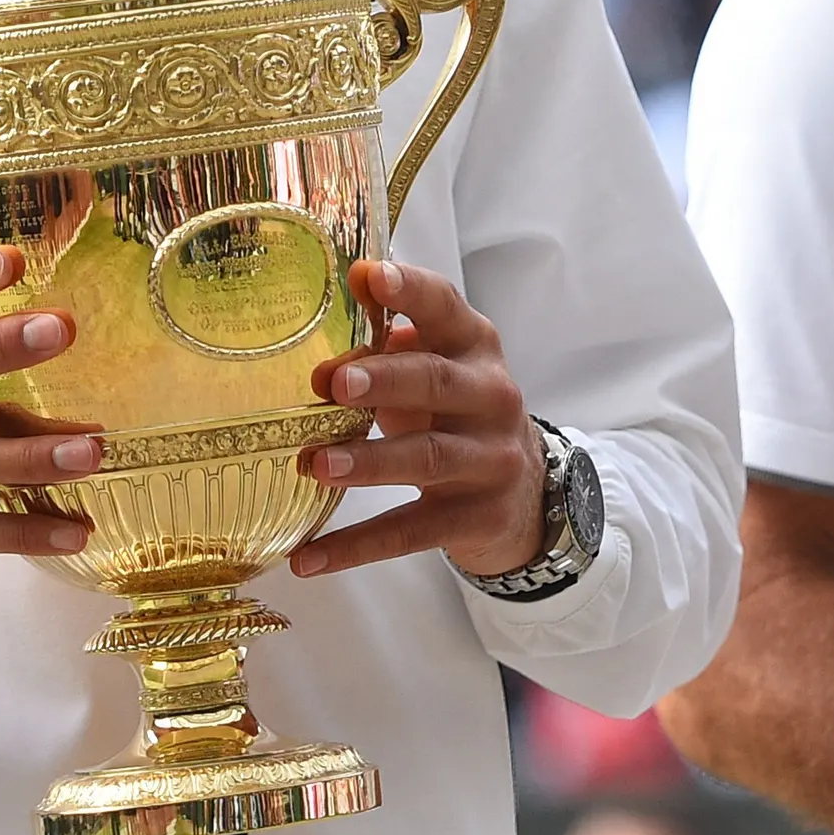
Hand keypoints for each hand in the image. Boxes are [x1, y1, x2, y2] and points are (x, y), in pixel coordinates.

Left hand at [288, 258, 545, 581]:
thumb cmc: (455, 416)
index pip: (444, 308)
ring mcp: (489, 459)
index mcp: (474, 347)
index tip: (367, 276)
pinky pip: (411, 531)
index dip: (408, 291)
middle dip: (384, 380)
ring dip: (368, 461)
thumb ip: (383, 356)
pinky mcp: (476, 517)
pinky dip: (356, 546)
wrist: (525, 495)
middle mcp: (491, 396)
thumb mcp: (432, 374)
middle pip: (438, 382)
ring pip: (428, 458)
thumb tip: (319, 357)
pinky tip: (308, 558)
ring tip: (315, 463)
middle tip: (333, 382)